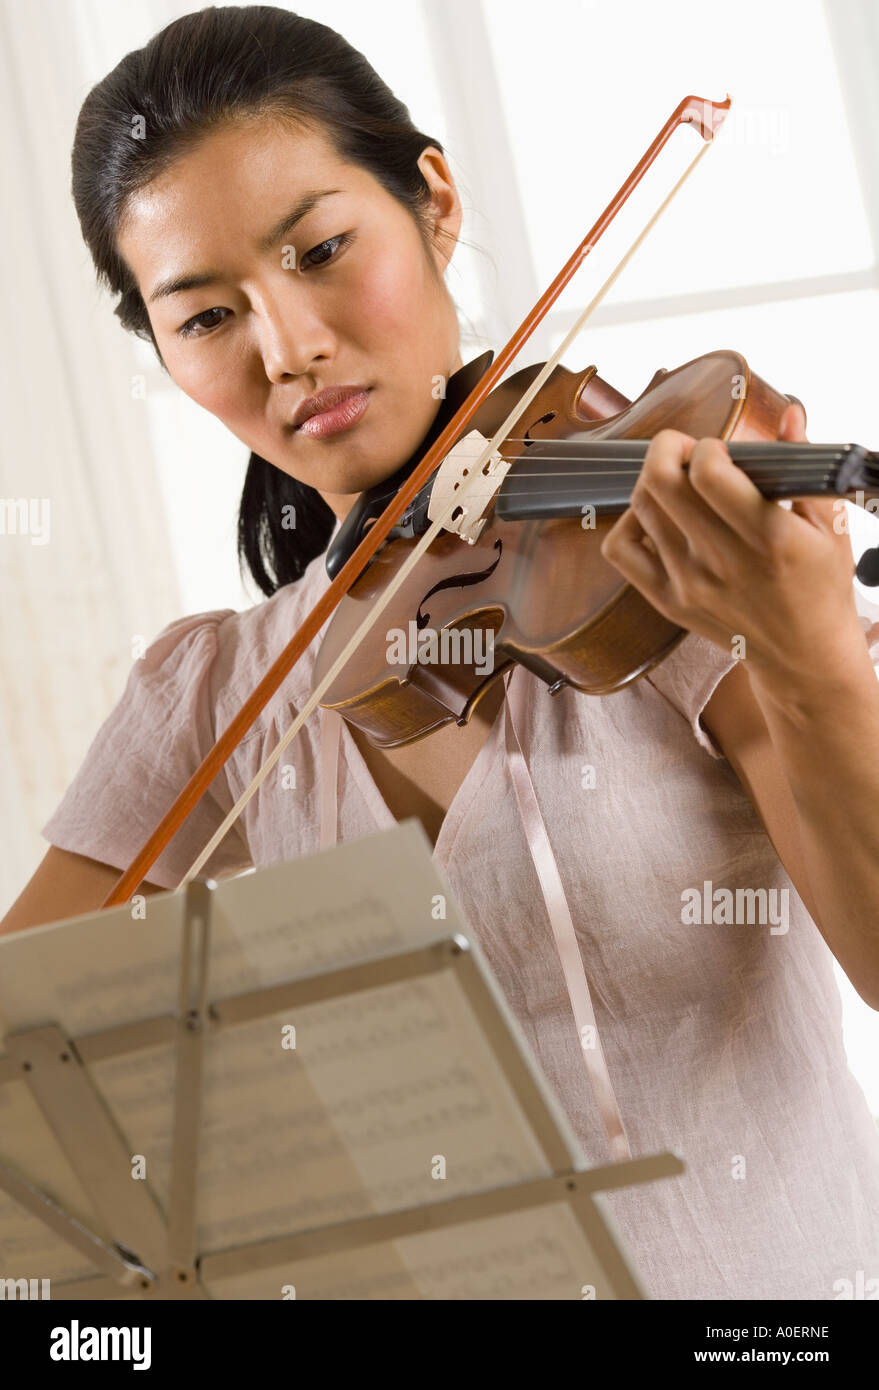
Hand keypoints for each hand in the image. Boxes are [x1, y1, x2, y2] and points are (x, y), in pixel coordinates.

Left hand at [598, 402, 866, 693]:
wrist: (803, 658)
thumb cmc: (821, 587)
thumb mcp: (829, 525)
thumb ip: (801, 467)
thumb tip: (788, 414)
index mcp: (770, 538)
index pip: (709, 473)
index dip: (707, 446)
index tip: (721, 449)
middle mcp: (724, 561)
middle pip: (662, 481)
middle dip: (669, 447)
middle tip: (688, 449)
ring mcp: (689, 583)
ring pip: (641, 507)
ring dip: (653, 478)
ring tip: (678, 479)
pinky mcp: (668, 601)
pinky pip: (621, 549)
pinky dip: (629, 521)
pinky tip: (656, 516)